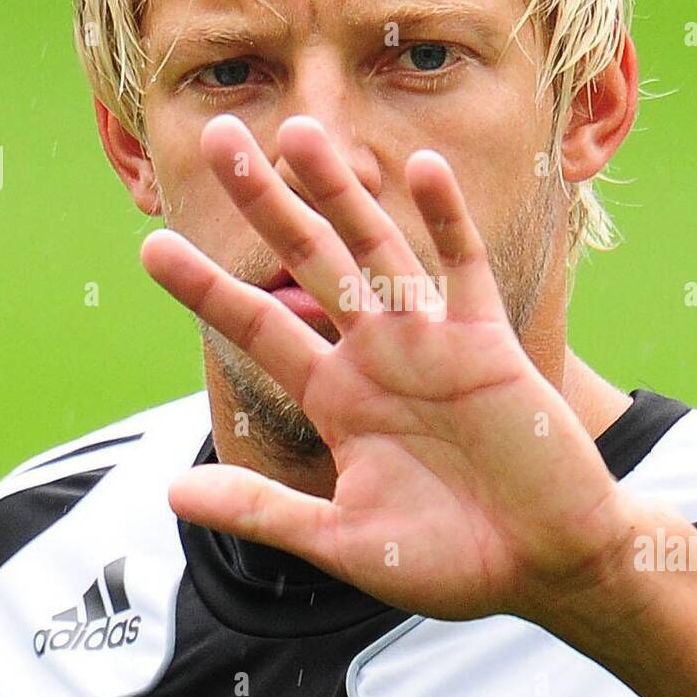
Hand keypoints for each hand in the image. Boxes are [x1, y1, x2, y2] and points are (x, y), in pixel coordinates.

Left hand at [141, 115, 635, 623]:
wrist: (544, 565)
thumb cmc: (449, 562)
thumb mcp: (342, 541)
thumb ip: (263, 511)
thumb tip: (170, 494)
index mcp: (337, 399)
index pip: (260, 326)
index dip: (208, 288)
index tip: (152, 247)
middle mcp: (376, 356)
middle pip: (310, 262)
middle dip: (267, 203)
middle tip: (218, 141)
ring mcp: (431, 341)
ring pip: (378, 248)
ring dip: (342, 192)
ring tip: (299, 132)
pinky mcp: (487, 341)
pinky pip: (465, 268)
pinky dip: (447, 220)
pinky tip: (423, 169)